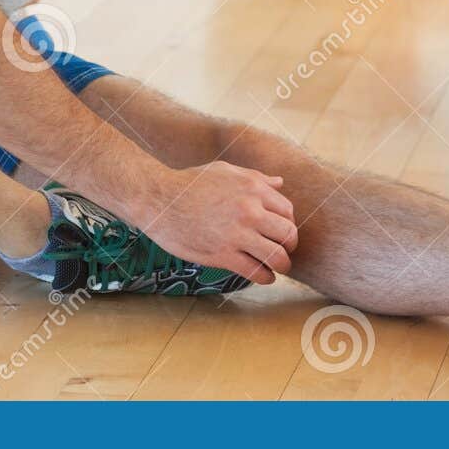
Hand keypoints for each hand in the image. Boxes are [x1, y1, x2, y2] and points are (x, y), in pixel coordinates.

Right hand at [139, 162, 298, 283]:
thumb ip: (255, 178)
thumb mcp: (224, 171)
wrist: (158, 199)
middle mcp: (250, 210)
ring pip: (277, 257)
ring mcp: (238, 233)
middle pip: (288, 234)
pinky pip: (256, 271)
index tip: (280, 232)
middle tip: (283, 251)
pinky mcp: (223, 254)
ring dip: (281, 265)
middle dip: (289, 246)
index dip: (287, 224)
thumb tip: (280, 182)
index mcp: (253, 188)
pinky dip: (265, 277)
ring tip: (275, 267)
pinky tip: (262, 275)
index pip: (288, 211)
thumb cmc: (189, 183)